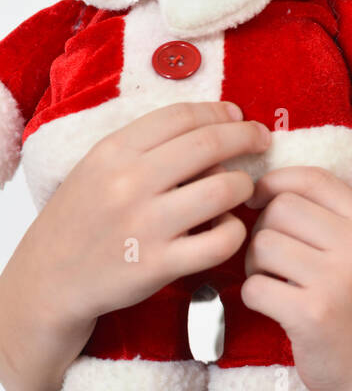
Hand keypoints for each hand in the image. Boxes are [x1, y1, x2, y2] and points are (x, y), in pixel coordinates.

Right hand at [4, 101, 269, 332]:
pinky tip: (226, 228)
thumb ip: (147, 146)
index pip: (182, 116)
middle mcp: (129, 183)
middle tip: (261, 140)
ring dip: (243, 185)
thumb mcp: (99, 167)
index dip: (219, 111)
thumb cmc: (83, 217)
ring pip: (224, 190)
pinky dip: (234, 231)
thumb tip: (216, 125)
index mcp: (113, 152)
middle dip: (247, 137)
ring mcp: (145, 225)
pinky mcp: (159, 265)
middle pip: (210, 145)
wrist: (50, 278)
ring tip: (241, 190)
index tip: (238, 115)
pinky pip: (221, 241)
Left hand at [241, 165, 351, 390]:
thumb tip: (264, 188)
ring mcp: (335, 282)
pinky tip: (273, 306)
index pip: (314, 179)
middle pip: (281, 208)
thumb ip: (326, 217)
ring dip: (254, 264)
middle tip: (271, 258)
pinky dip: (254, 296)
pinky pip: (255, 287)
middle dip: (263, 230)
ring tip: (273, 281)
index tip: (259, 199)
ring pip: (263, 244)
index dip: (276, 181)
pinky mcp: (311, 315)